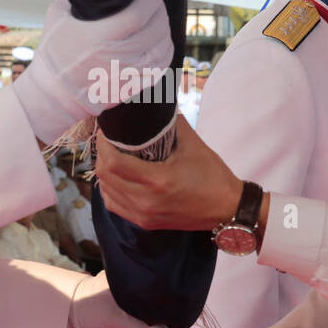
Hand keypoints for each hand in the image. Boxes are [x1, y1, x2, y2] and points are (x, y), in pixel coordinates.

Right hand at [13, 0, 172, 143]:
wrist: (53, 95)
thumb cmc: (53, 54)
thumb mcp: (57, 16)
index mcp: (99, 37)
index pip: (139, 13)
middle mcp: (118, 56)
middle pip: (155, 28)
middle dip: (160, 7)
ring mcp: (129, 75)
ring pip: (163, 47)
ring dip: (165, 27)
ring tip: (158, 16)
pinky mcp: (134, 86)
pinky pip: (162, 66)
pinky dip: (166, 49)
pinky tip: (161, 39)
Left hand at [67, 271, 182, 327]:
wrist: (70, 310)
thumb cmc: (89, 308)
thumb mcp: (117, 320)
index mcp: (142, 281)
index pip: (169, 300)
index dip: (179, 321)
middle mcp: (145, 286)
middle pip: (170, 309)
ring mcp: (142, 298)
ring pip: (164, 317)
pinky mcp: (138, 308)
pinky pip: (155, 320)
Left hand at [95, 114, 243, 230]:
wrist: (226, 209)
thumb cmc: (212, 176)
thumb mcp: (192, 144)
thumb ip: (170, 123)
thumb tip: (154, 104)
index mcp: (157, 181)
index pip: (113, 162)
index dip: (103, 144)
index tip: (107, 131)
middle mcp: (146, 201)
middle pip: (105, 176)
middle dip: (101, 155)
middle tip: (108, 141)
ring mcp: (144, 215)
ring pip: (106, 192)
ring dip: (104, 173)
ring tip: (111, 156)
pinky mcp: (145, 223)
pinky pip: (115, 206)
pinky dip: (110, 190)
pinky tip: (117, 178)